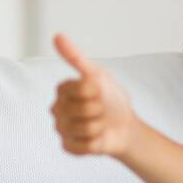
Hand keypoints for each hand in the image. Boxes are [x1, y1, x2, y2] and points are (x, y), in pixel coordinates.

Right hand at [51, 33, 137, 157]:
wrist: (125, 126)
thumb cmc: (111, 99)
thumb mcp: (97, 75)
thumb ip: (76, 57)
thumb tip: (58, 36)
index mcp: (62, 89)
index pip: (79, 88)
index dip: (95, 91)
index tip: (99, 91)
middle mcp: (57, 108)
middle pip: (81, 109)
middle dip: (99, 110)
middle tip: (101, 110)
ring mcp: (61, 128)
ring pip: (84, 129)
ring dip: (99, 127)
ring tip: (100, 124)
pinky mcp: (68, 146)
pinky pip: (83, 146)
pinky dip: (96, 143)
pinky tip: (96, 138)